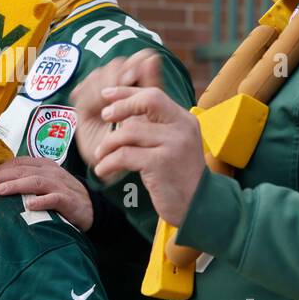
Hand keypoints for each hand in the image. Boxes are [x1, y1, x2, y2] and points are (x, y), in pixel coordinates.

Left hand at [0, 156, 92, 230]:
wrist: (91, 208)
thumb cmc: (62, 195)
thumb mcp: (45, 183)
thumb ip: (26, 180)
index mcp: (43, 165)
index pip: (18, 162)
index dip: (0, 168)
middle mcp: (51, 172)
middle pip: (22, 170)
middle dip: (1, 176)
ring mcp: (60, 185)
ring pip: (35, 181)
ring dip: (15, 185)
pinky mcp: (68, 200)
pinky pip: (53, 198)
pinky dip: (41, 201)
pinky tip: (29, 206)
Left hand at [72, 49, 204, 226]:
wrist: (197, 206)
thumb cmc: (178, 175)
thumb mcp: (172, 145)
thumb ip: (154, 125)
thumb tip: (125, 105)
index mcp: (184, 119)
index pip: (154, 94)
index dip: (127, 92)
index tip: (107, 94)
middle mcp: (182, 127)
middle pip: (148, 101)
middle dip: (121, 106)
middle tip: (104, 117)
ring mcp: (174, 144)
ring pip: (130, 131)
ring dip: (108, 144)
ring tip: (101, 155)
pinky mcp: (161, 163)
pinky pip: (124, 155)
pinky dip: (108, 162)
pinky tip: (103, 170)